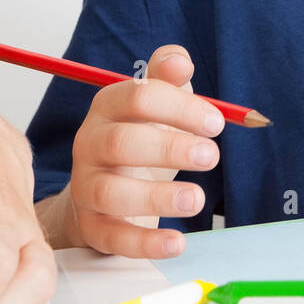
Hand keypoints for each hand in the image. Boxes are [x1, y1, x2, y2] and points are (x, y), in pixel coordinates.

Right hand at [65, 45, 221, 258]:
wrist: (102, 190)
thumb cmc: (139, 137)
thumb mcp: (156, 103)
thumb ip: (168, 77)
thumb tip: (179, 60)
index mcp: (108, 107)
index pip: (137, 98)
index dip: (179, 108)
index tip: (217, 123)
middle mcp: (90, 144)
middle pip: (121, 143)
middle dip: (169, 148)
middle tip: (211, 157)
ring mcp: (86, 187)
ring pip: (112, 192)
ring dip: (157, 196)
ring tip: (197, 198)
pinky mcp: (92, 227)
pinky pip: (113, 237)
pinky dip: (145, 243)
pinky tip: (177, 243)